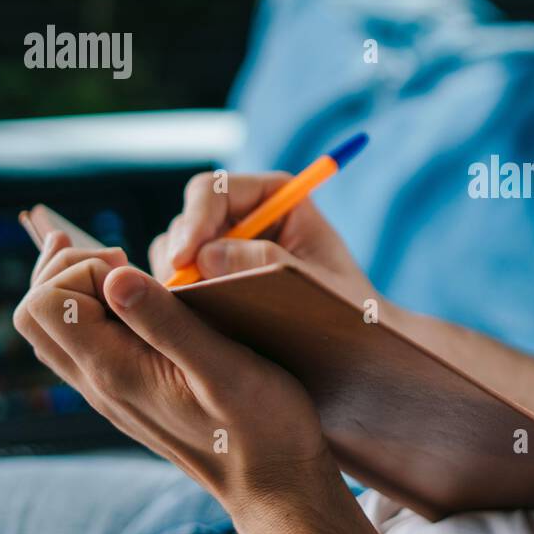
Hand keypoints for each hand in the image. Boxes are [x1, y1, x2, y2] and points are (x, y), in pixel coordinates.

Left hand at [14, 232, 334, 513]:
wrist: (272, 483)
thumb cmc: (262, 425)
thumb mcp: (225, 366)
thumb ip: (167, 322)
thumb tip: (114, 276)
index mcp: (116, 372)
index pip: (49, 301)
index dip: (84, 268)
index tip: (134, 266)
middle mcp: (99, 386)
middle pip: (33, 316)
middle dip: (66, 271)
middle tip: (120, 261)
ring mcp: (108, 395)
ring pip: (51, 333)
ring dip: (73, 290)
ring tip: (114, 267)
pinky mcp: (126, 398)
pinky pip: (78, 347)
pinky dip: (89, 312)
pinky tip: (127, 300)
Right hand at [149, 171, 377, 305]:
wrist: (357, 342)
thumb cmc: (348, 306)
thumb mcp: (316, 284)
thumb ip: (267, 263)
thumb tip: (207, 256)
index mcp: (276, 197)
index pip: (215, 191)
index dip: (195, 220)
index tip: (186, 257)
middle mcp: (245, 217)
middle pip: (188, 220)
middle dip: (178, 254)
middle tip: (176, 292)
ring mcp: (225, 249)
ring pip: (176, 252)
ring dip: (176, 280)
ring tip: (187, 311)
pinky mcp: (214, 282)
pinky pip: (179, 284)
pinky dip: (177, 301)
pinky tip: (189, 325)